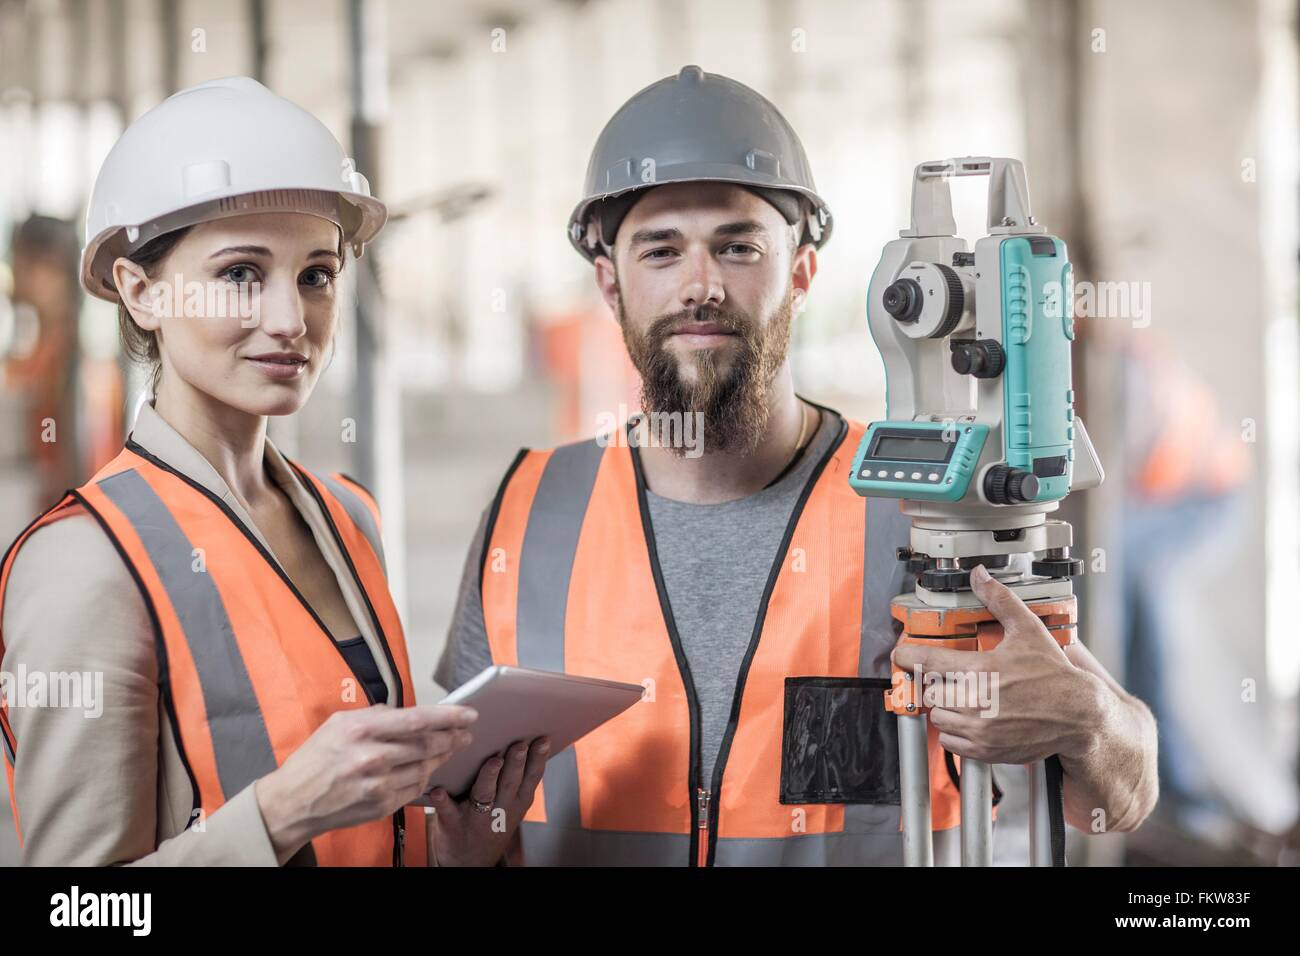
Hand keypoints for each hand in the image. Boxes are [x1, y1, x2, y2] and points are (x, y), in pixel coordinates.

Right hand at [255, 703, 476, 863]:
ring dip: (442, 757)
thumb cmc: (315, 759)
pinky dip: (424, 776)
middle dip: (453, 737)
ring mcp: (378, 784)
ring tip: (450, 748)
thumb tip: (404, 712)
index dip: (449, 716)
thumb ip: (375, 715)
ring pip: (425, 767)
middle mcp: (373, 757)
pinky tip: (426, 769)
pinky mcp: (381, 805)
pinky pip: (414, 788)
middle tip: (466, 733)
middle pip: (428, 745)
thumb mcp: (339, 723)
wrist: (293, 802)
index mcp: (362, 730)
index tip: (469, 714)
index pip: (418, 720)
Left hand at [425, 736, 549, 866]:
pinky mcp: (452, 823)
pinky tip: (440, 790)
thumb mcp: (513, 807)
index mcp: (517, 803)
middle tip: (519, 744)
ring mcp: (476, 817)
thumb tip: (525, 741)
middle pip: (510, 783)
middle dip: (516, 764)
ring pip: (484, 795)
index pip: (531, 778)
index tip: (542, 740)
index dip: (538, 760)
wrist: (469, 862)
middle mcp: (501, 810)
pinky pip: (447, 811)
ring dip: (489, 777)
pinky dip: (443, 801)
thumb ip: (518, 780)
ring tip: (494, 761)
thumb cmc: (492, 823)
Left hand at [891, 564, 1104, 764]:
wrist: (1078, 715)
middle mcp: (977, 701)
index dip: (908, 655)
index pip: (927, 661)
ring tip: (965, 700)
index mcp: (982, 669)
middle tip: (954, 680)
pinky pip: (949, 742)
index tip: (901, 654)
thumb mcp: (1027, 629)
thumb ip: (999, 600)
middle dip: (938, 684)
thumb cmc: (1053, 674)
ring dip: (945, 709)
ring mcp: (980, 729)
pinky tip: (970, 720)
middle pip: (930, 692)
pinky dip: (953, 733)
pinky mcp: (986, 750)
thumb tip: (980, 576)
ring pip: (937, 718)